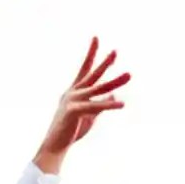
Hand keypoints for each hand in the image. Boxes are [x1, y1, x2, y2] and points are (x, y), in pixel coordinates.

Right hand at [38, 37, 130, 156]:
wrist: (55, 145)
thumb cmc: (71, 130)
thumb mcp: (90, 115)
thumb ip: (102, 104)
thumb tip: (115, 94)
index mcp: (75, 90)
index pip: (85, 68)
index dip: (92, 53)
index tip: (96, 38)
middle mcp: (73, 92)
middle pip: (93, 74)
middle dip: (105, 62)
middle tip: (116, 51)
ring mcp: (72, 100)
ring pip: (98, 88)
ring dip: (115, 82)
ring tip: (129, 75)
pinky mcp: (73, 111)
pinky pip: (95, 106)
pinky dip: (109, 104)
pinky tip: (121, 103)